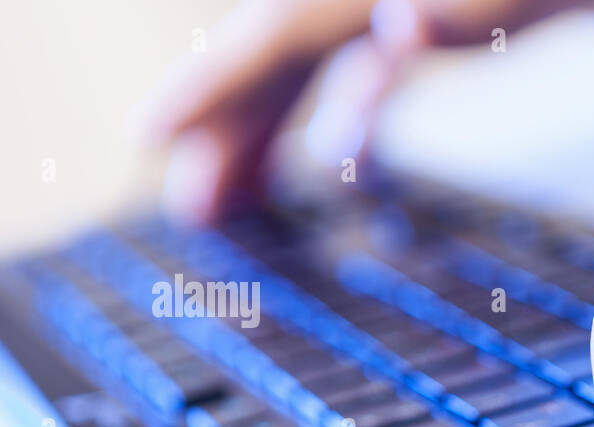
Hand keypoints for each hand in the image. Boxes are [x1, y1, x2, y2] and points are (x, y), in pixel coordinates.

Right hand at [145, 0, 593, 220]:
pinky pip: (396, 52)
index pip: (300, 16)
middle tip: (195, 199)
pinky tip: (346, 150)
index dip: (223, 78)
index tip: (155, 139)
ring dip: (288, 118)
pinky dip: (364, 103)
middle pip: (300, 32)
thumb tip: (396, 25)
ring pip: (339, 47)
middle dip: (240, 113)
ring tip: (241, 194)